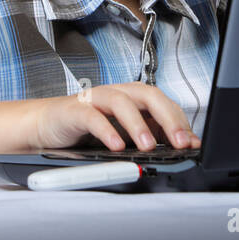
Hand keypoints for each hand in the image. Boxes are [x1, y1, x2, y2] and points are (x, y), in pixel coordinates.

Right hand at [27, 82, 200, 152]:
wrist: (47, 124)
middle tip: (179, 142)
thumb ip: (151, 136)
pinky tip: (115, 146)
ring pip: (121, 102)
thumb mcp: (124, 133)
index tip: (191, 142)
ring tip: (148, 146)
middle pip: (148, 95)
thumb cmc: (87, 127)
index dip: (180, 121)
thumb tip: (184, 145)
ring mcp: (95, 100)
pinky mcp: (75, 111)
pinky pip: (92, 117)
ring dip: (137, 125)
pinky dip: (106, 131)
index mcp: (132, 97)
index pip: (163, 103)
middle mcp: (117, 93)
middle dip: (167, 118)